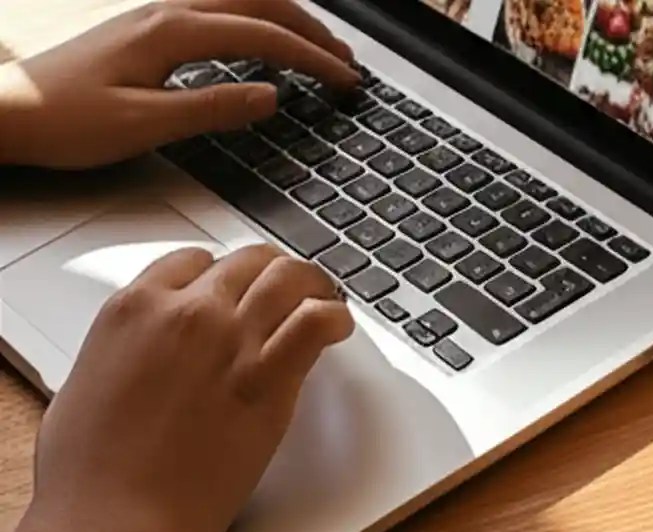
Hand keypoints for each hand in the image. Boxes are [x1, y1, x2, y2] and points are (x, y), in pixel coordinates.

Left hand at [0, 0, 359, 168]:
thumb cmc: (65, 121)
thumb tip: (270, 97)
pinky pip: (219, 9)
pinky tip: (263, 40)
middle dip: (312, 30)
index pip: (264, 36)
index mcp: (172, 33)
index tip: (345, 79)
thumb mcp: (145, 126)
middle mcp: (167, 13)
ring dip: (287, 18)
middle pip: (260, 4)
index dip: (312, 58)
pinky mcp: (148, 28)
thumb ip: (213, 108)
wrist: (8, 111)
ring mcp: (157, 15)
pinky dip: (257, 19)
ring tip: (318, 47)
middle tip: (346, 62)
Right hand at [32, 245, 354, 531]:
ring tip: (324, 299)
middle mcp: (184, 313)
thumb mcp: (82, 390)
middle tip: (288, 290)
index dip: (220, 274)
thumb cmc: (89, 475)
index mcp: (131, 309)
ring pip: (287, 278)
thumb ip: (118, 358)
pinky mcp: (268, 378)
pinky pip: (317, 322)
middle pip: (246, 262)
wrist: (118, 521)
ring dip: (311, 285)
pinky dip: (335, 316)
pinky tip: (340, 327)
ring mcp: (230, 341)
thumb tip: (133, 361)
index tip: (235, 288)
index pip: (191, 261)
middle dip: (270, 273)